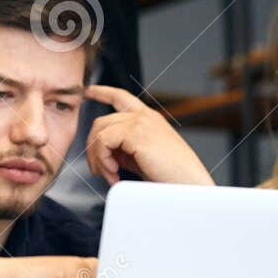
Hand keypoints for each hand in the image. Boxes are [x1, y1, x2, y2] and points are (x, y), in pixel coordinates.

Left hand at [85, 84, 214, 185]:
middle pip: (102, 121)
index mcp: (149, 119)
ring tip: (109, 176)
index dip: (102, 92)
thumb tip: (104, 153)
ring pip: (100, 131)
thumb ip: (124, 150)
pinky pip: (103, 141)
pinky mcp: (136, 132)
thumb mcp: (142, 158)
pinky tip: (114, 172)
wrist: (190, 186)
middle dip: (93, 148)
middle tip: (98, 171)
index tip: (87, 91)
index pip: (121, 97)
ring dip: (98, 158)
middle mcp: (145, 116)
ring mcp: (141, 122)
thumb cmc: (171, 177)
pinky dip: (102, 159)